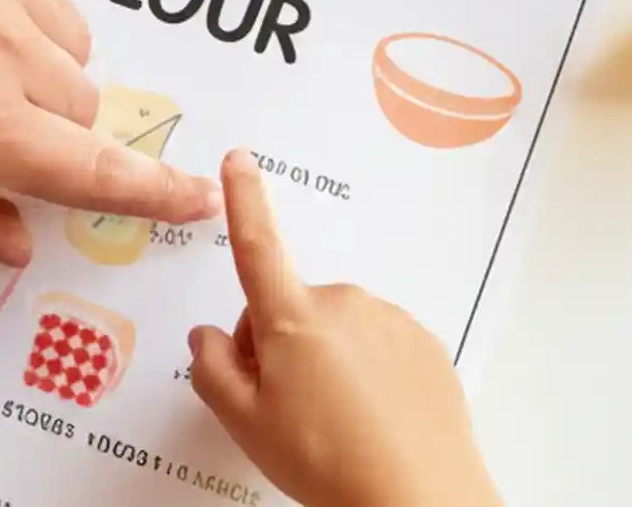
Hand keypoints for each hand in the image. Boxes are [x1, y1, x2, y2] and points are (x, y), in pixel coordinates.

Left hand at [0, 0, 220, 265]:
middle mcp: (1, 61)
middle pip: (86, 117)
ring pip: (77, 62)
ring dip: (48, 90)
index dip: (153, 195)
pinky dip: (40, 39)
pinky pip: (56, 11)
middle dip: (56, 144)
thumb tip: (14, 243)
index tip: (198, 201)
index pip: (91, 173)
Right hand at [187, 150, 500, 506]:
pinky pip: (378, 346)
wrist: (420, 500)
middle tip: (283, 407)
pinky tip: (369, 420)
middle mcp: (345, 304)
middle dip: (278, 346)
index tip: (239, 159)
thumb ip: (212, 370)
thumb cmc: (328, 464)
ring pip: (336, 329)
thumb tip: (206, 335)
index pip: (258, 245)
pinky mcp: (425, 345)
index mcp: (294, 318)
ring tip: (332, 423)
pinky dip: (367, 373)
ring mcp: (390, 322)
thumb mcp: (245, 424)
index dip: (245, 200)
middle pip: (290, 309)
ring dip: (325, 361)